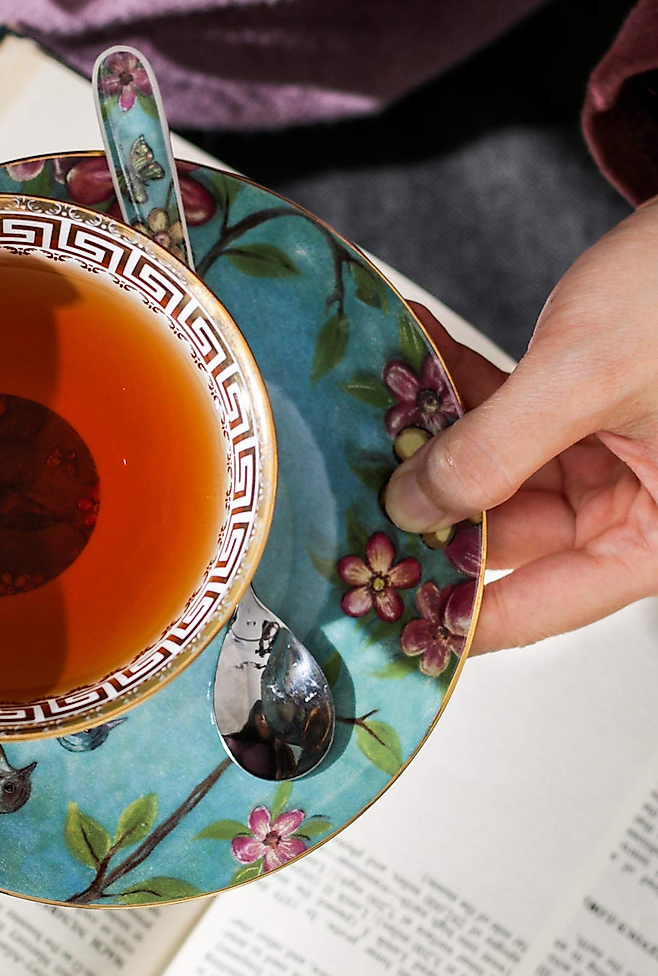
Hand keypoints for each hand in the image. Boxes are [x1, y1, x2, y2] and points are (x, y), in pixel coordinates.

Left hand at [385, 199, 657, 651]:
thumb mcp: (586, 377)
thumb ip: (495, 451)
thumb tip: (412, 507)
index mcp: (656, 533)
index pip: (541, 603)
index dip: (458, 617)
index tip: (381, 622)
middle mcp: (633, 506)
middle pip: (506, 536)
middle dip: (427, 507)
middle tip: (348, 495)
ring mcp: (606, 458)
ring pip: (494, 474)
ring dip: (436, 439)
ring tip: (373, 415)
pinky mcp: (583, 412)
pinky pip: (506, 418)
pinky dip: (463, 390)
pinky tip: (416, 353)